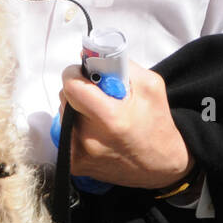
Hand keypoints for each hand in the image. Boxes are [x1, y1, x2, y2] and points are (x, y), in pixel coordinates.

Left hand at [59, 60, 192, 190]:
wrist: (160, 166)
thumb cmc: (156, 124)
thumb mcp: (150, 86)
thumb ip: (120, 66)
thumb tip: (87, 56)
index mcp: (110, 118)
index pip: (71, 86)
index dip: (75, 74)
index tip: (85, 73)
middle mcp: (90, 138)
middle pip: (65, 99)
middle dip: (79, 91)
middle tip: (99, 96)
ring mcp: (79, 154)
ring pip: (63, 115)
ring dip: (77, 110)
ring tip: (101, 117)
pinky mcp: (74, 164)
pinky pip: (64, 133)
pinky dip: (76, 127)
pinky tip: (96, 132)